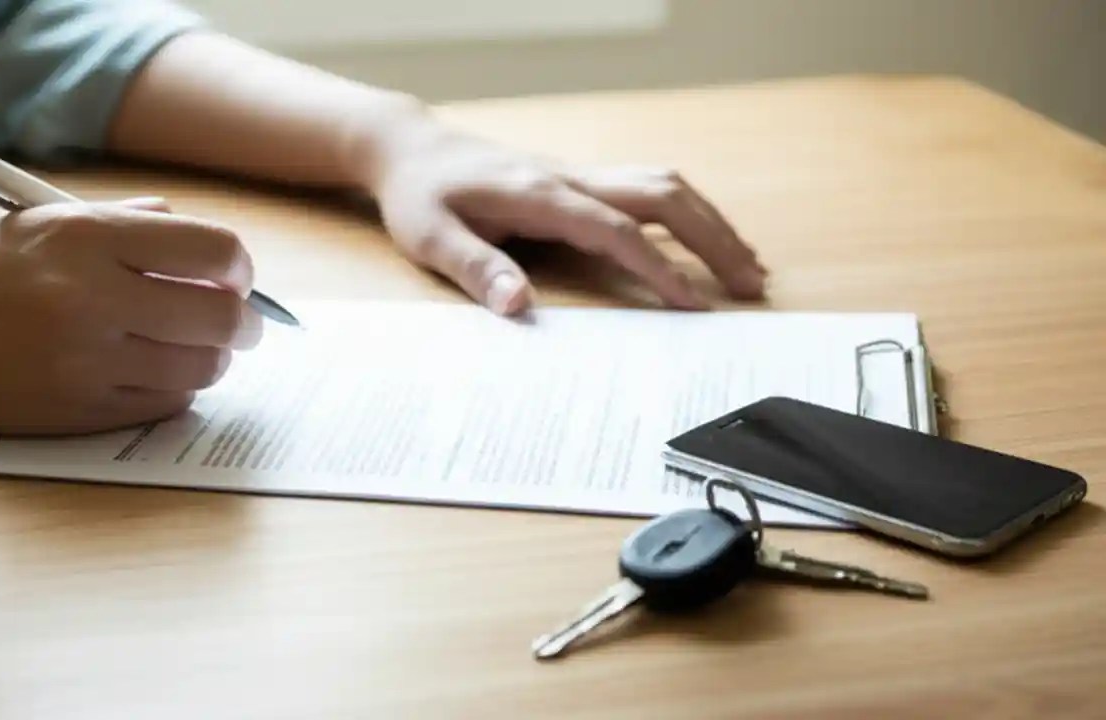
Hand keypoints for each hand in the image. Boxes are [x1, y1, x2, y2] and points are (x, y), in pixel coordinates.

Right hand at [0, 198, 259, 433]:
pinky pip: (166, 404)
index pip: (214, 249)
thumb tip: (206, 242)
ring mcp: (85, 361)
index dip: (240, 266)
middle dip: (247, 321)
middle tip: (242, 322)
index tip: (235, 275)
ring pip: (204, 367)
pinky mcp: (77, 412)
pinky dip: (175, 388)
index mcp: (85, 236)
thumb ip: (130, 223)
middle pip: (224, 317)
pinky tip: (151, 370)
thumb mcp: (41, 220)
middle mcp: (91, 298)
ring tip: (191, 345)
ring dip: (212, 357)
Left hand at [369, 122, 766, 314]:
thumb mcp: (431, 237)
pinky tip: (702, 240)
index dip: (659, 270)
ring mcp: (579, 175)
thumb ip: (477, 269)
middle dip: (714, 239)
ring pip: (664, 186)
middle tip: (752, 285)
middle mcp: (570, 178)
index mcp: (540, 195)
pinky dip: (687, 214)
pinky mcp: (578, 180)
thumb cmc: (419, 196)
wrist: (410, 148)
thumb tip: (520, 305)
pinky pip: (648, 190)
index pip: (616, 232)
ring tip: (747, 266)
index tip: (695, 306)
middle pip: (663, 196)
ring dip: (710, 222)